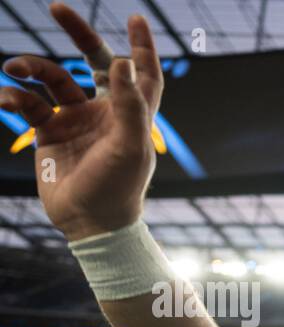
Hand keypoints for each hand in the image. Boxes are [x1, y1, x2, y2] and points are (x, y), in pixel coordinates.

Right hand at [0, 5, 162, 240]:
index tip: (136, 18)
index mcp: (133, 114)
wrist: (89, 222)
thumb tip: (121, 60)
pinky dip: (15, 96)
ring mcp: (77, 120)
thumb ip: (129, 105)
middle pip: (94, 61)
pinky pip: (29, 103)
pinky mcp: (50, 132)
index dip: (142, 45)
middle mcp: (106, 112)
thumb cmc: (118, 187)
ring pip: (53, 79)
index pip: (142, 72)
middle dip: (78, 34)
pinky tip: (5, 98)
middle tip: (57, 7)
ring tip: (13, 68)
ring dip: (33, 67)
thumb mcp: (129, 146)